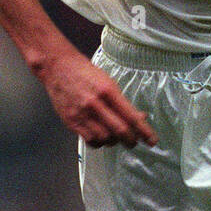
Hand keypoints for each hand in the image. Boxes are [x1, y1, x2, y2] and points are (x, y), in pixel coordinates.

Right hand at [37, 47, 156, 147]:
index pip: (131, 117)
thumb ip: (123, 102)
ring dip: (114, 142)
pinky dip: (100, 142)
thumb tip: (141, 118)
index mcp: (108, 91)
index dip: (144, 132)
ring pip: (105, 139)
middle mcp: (95, 104)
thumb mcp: (108, 82)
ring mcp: (82, 114)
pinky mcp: (71, 122)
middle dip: (131, 140)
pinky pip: (90, 141)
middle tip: (134, 142)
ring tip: (115, 136)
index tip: (153, 141)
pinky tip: (101, 136)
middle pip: (120, 131)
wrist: (57, 67)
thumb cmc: (86, 73)